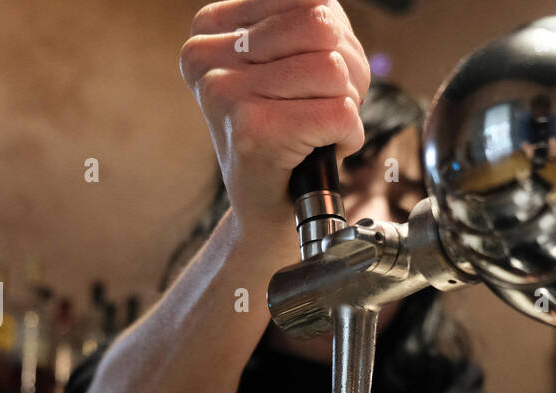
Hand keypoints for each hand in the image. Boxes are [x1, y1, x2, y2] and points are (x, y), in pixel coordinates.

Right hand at [180, 1, 370, 228]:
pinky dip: (347, 136)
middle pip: (323, 27)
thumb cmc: (285, 133)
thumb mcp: (291, 59)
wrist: (268, 209)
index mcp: (211, 27)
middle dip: (346, 71)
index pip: (309, 0)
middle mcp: (207, 55)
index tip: (310, 77)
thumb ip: (308, 21)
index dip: (333, 39)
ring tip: (318, 128)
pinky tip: (319, 149)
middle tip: (322, 106)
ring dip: (345, 106)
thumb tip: (328, 13)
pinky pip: (341, 113)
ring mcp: (225, 93)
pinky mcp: (252, 132)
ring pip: (334, 70)